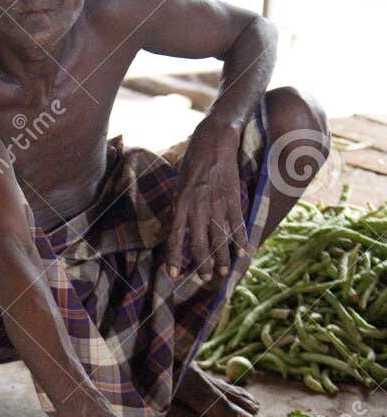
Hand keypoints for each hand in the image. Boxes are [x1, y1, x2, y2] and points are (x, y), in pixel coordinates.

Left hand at [165, 116, 246, 285]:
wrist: (214, 138)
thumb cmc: (193, 160)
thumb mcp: (180, 183)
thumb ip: (180, 206)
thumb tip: (178, 228)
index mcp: (181, 202)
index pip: (175, 237)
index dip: (174, 257)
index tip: (173, 274)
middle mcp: (198, 205)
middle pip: (200, 243)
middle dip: (203, 264)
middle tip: (206, 279)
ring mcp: (217, 202)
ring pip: (220, 237)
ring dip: (223, 257)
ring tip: (224, 273)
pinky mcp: (233, 196)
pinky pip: (237, 222)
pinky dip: (241, 238)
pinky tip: (244, 252)